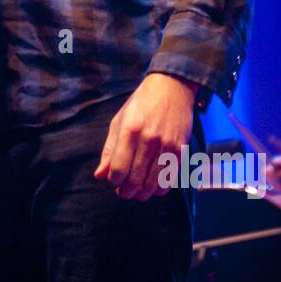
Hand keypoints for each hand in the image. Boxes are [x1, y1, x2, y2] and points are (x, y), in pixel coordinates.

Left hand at [94, 73, 196, 200]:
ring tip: (137, 192)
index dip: (114, 181)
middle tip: (123, 192)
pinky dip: (161, 188)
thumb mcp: (119, 121)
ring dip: (143, 193)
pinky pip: (170, 178)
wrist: (172, 88)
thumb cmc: (141, 104)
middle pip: (135, 179)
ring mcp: (167, 145)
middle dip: (126, 191)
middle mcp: (149, 139)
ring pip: (153, 183)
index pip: (119, 169)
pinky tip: (153, 187)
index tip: (113, 181)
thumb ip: (109, 150)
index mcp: (130, 130)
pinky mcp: (181, 149)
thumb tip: (100, 175)